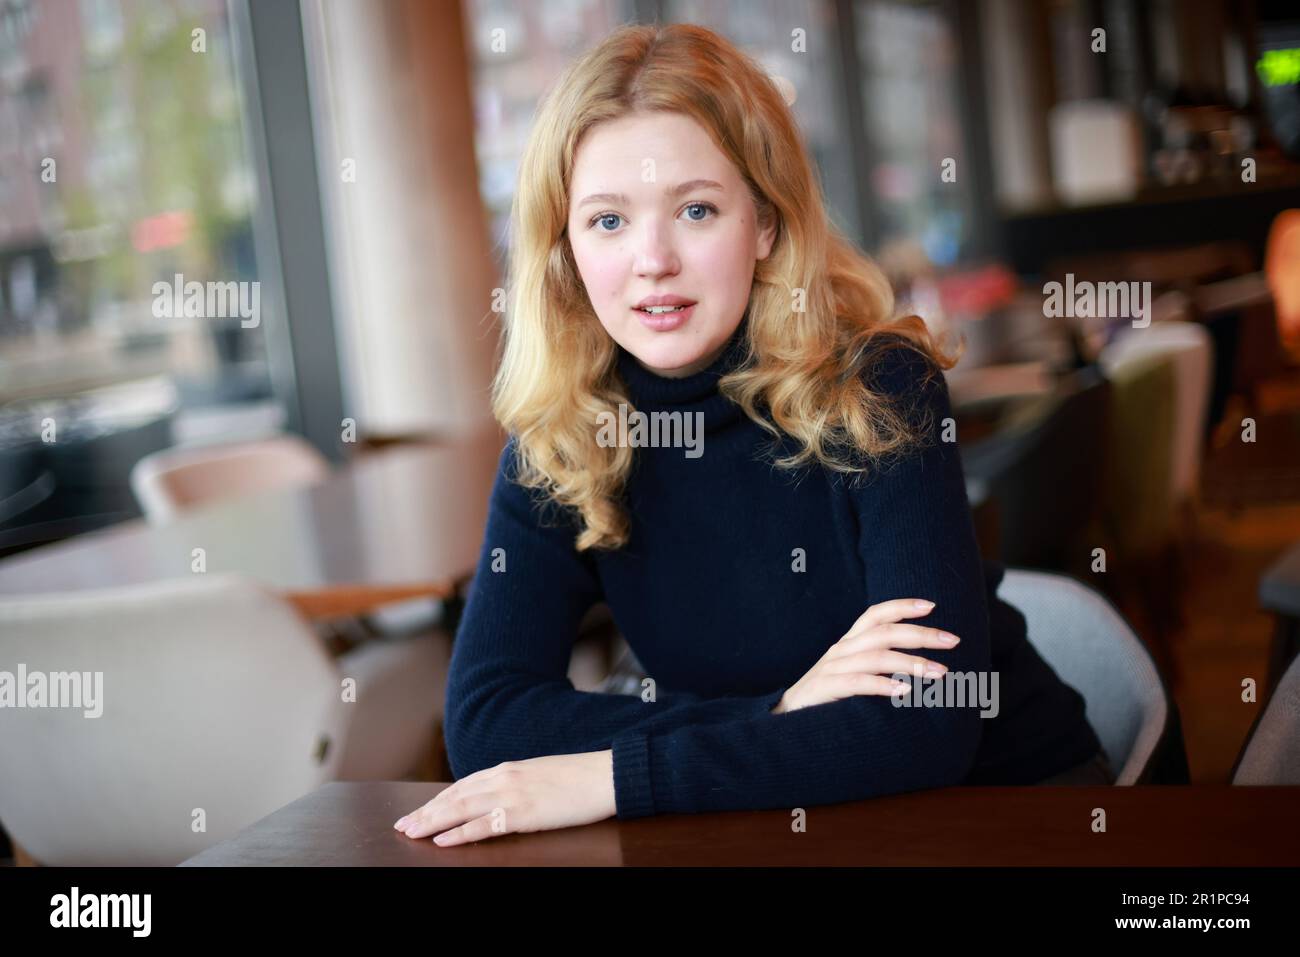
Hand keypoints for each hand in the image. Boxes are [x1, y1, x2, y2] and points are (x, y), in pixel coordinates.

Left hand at [393, 750, 616, 845]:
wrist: (605, 774)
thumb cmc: (578, 777)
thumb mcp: (540, 775)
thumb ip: (516, 783)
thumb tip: (499, 796)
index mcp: (507, 768)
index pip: (462, 785)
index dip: (437, 800)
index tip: (417, 811)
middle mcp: (503, 777)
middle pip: (454, 797)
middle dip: (425, 812)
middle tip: (401, 825)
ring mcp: (512, 794)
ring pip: (461, 809)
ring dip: (432, 821)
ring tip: (410, 833)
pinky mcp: (523, 813)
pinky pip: (483, 826)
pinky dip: (459, 833)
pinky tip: (442, 841)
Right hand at [771, 598, 959, 713]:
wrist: (783, 719)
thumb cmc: (826, 698)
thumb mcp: (852, 675)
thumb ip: (877, 667)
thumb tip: (923, 668)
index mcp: (848, 643)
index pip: (875, 614)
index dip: (902, 606)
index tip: (932, 606)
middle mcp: (841, 650)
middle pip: (884, 632)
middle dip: (921, 634)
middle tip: (953, 641)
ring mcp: (831, 669)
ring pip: (876, 656)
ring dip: (912, 662)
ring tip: (940, 672)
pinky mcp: (824, 690)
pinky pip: (857, 683)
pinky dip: (883, 685)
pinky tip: (905, 691)